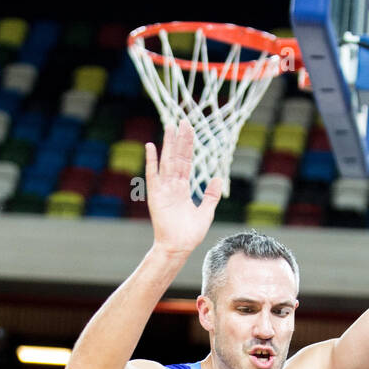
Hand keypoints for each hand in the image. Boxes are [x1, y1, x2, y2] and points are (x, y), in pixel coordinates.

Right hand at [145, 120, 221, 255]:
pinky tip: (151, 146)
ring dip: (168, 144)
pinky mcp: (155, 196)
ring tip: (170, 126)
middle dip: (180, 139)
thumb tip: (217, 177)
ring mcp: (163, 189)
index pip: (186, 162)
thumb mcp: (206, 212)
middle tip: (182, 120)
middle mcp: (172, 186)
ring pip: (167, 161)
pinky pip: (152, 175)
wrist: (179, 248)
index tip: (190, 130)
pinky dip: (151, 161)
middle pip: (177, 157)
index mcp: (183, 188)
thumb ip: (211, 195)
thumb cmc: (190, 234)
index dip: (188, 146)